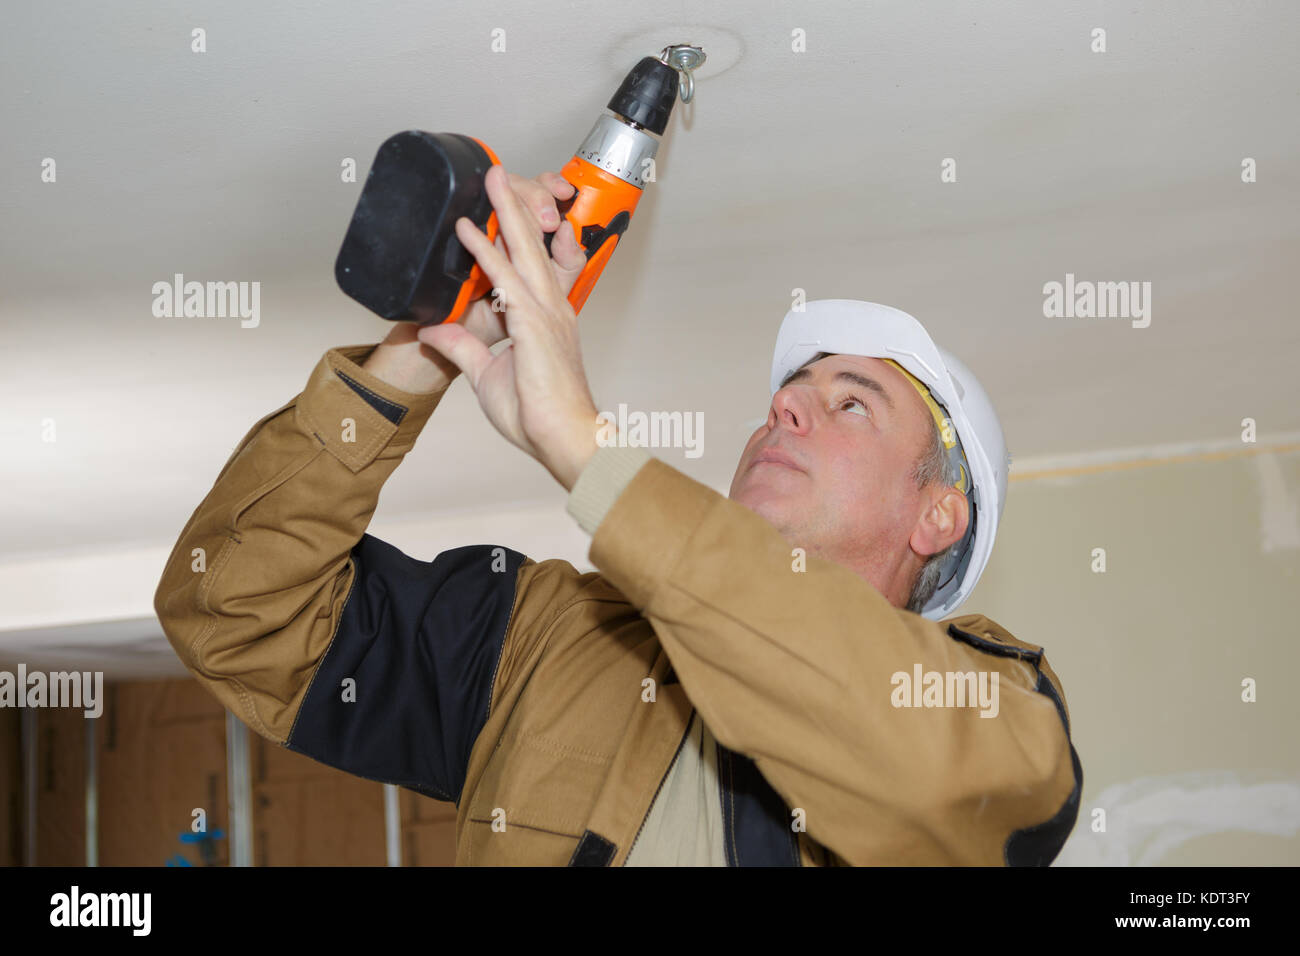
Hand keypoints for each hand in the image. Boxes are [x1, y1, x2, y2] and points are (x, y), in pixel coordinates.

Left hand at [361, 170, 586, 393]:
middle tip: (500, 173)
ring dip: (506, 211)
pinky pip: (505, 278)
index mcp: (546, 320)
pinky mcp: (533, 325)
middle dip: (516, 206)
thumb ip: (463, 349)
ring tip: (492, 178)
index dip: (516, 235)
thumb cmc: (538, 415)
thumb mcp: (487, 376)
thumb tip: (435, 332)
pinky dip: (486, 251)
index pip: (530, 266)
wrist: (562, 439)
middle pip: (532, 246)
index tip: (500, 211)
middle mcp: (550, 309)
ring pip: (523, 250)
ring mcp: (545, 314)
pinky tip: (471, 229)